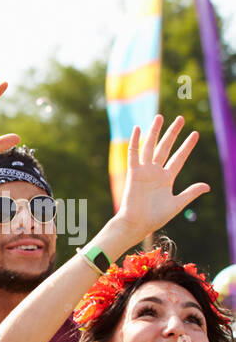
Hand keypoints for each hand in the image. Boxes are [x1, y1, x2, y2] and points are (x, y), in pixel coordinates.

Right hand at [116, 116, 209, 233]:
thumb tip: (207, 186)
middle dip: (173, 133)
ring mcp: (144, 171)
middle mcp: (156, 172)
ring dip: (155, 132)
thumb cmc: (155, 217)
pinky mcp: (133, 173)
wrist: (137, 223)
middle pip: (165, 147)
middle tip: (180, 119)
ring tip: (160, 117)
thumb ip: (191, 192)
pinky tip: (138, 129)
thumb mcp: (177, 204)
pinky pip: (133, 154)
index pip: (179, 157)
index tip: (195, 134)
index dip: (187, 146)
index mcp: (167, 178)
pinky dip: (135, 142)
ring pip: (150, 147)